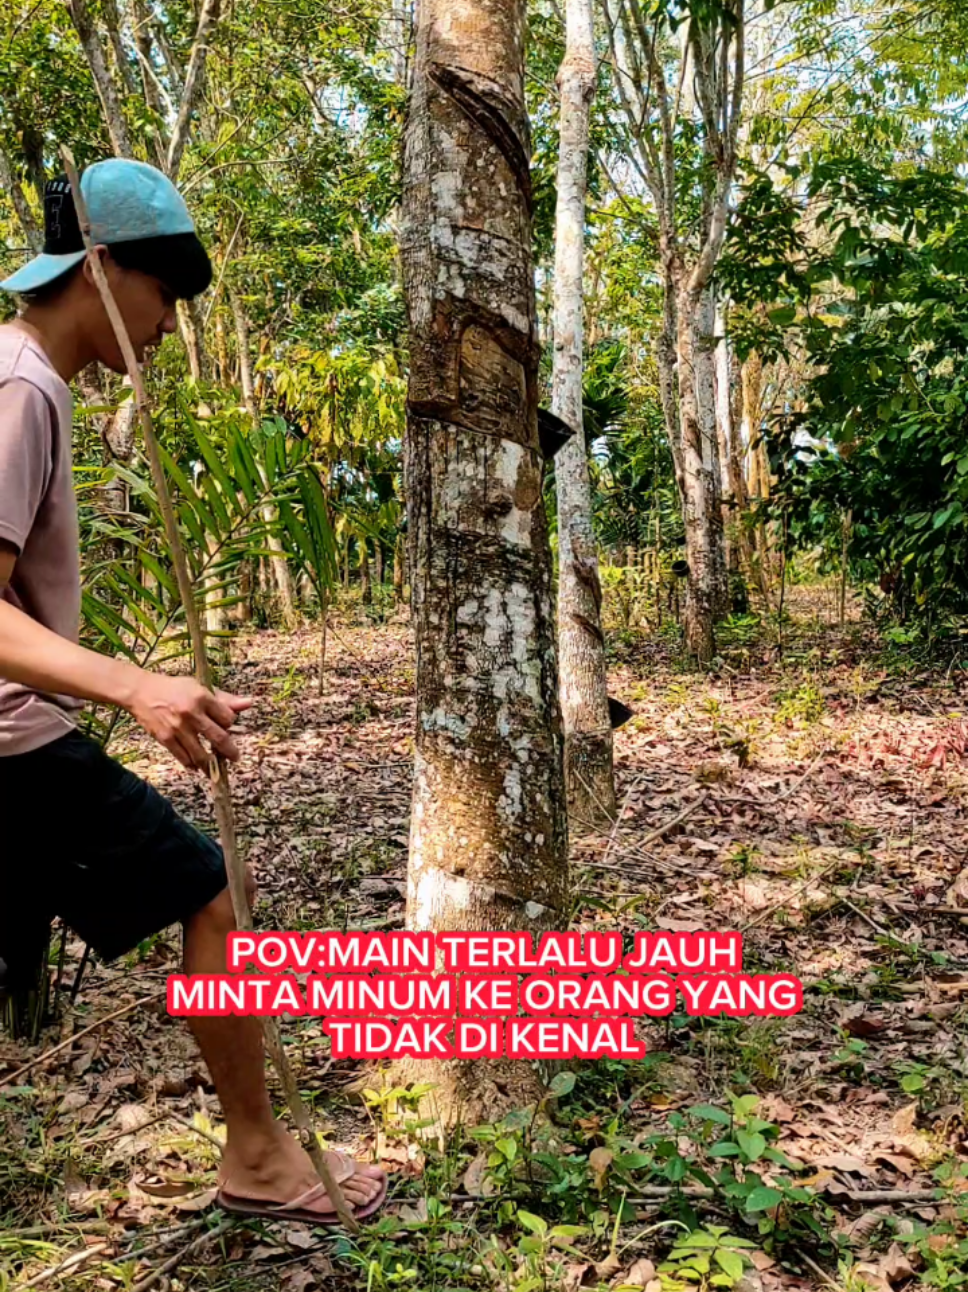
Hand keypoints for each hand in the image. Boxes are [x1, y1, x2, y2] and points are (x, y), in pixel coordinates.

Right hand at [124, 672, 252, 771]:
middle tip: (234, 757)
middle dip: (230, 751)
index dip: (230, 723)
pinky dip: (192, 764)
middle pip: (218, 738)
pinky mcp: (165, 738)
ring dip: (211, 764)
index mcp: (202, 697)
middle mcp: (191, 713)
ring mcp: (178, 728)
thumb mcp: (199, 687)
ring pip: (201, 754)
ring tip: (216, 768)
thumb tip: (249, 703)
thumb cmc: (173, 688)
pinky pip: (184, 758)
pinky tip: (196, 765)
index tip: (227, 726)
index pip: (227, 718)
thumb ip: (224, 699)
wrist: (141, 692)